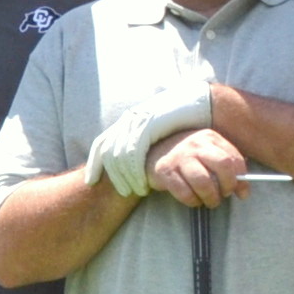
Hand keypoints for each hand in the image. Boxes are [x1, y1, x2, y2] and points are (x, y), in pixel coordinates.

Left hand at [87, 82, 217, 197]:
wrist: (201, 102)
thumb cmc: (184, 119)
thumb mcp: (159, 129)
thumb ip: (145, 140)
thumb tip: (137, 157)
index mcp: (128, 119)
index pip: (102, 143)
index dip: (94, 163)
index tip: (92, 181)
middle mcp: (129, 118)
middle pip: (107, 151)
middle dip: (111, 175)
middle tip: (121, 192)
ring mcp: (137, 120)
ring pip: (118, 155)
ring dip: (125, 176)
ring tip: (133, 191)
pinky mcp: (148, 124)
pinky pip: (134, 153)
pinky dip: (136, 171)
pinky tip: (143, 184)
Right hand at [150, 127, 251, 207]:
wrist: (155, 151)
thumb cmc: (190, 157)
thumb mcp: (209, 154)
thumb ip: (228, 167)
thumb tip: (244, 191)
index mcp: (211, 138)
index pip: (234, 158)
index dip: (241, 179)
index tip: (242, 193)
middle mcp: (196, 144)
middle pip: (222, 166)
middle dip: (227, 186)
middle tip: (224, 195)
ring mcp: (180, 157)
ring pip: (203, 182)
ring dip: (210, 197)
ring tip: (210, 201)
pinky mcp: (165, 171)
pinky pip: (185, 192)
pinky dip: (193, 201)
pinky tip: (194, 200)